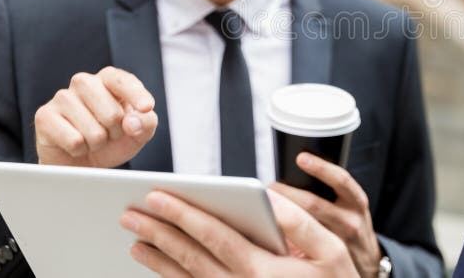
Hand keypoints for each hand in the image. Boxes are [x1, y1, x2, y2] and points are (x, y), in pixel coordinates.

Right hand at [34, 66, 156, 167]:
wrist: (81, 162)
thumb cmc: (112, 141)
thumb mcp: (139, 132)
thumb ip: (145, 123)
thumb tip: (132, 123)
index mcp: (108, 79)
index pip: (122, 80)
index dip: (136, 95)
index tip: (146, 108)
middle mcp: (84, 82)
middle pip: (112, 113)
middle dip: (116, 132)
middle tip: (109, 134)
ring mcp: (62, 97)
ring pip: (94, 131)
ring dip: (98, 143)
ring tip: (91, 140)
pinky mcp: (45, 116)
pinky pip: (74, 141)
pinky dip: (80, 150)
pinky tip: (75, 145)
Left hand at [120, 189, 359, 277]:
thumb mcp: (332, 250)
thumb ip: (299, 222)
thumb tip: (268, 194)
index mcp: (267, 270)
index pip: (217, 237)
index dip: (186, 216)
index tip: (160, 197)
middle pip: (194, 257)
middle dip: (161, 232)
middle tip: (131, 214)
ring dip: (160, 260)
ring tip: (136, 240)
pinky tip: (160, 268)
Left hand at [271, 153, 381, 277]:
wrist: (366, 258)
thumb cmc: (350, 224)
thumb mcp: (350, 203)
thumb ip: (330, 190)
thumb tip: (295, 172)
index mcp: (356, 201)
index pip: (340, 179)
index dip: (320, 167)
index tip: (301, 158)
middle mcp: (350, 220)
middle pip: (316, 204)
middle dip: (289, 193)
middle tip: (270, 187)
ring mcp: (340, 240)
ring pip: (306, 225)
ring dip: (283, 214)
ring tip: (266, 206)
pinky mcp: (327, 257)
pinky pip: (303, 245)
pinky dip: (287, 235)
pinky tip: (274, 229)